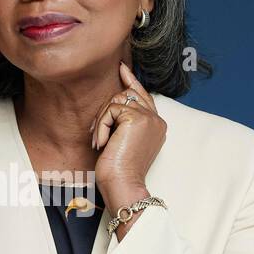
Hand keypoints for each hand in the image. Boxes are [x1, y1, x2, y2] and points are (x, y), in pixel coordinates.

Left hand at [90, 61, 166, 205]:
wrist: (123, 185)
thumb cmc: (119, 170)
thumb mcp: (123, 141)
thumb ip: (125, 121)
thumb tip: (117, 100)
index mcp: (157, 125)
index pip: (143, 96)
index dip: (132, 80)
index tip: (122, 68)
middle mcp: (156, 119)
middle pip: (127, 95)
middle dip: (107, 110)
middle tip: (97, 132)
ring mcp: (148, 118)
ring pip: (116, 101)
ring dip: (102, 121)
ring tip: (99, 142)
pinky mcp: (137, 119)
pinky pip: (110, 110)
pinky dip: (101, 126)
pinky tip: (101, 144)